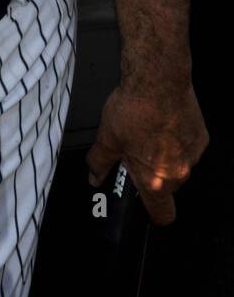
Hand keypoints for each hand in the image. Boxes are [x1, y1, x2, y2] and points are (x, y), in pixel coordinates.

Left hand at [86, 83, 208, 224]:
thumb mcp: (107, 138)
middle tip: (135, 154)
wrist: (158, 80)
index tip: (142, 203)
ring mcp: (193, 155)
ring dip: (164, 156)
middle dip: (152, 175)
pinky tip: (161, 123)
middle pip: (167, 187)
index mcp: (155, 180)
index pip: (162, 216)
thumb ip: (99, 162)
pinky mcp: (201, 137)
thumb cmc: (135, 108)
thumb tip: (94, 176)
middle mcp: (178, 172)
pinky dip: (176, 140)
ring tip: (146, 133)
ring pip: (178, 166)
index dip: (152, 213)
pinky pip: (187, 147)